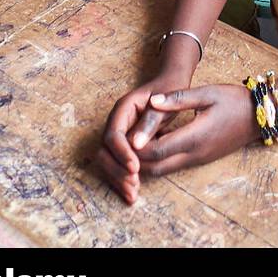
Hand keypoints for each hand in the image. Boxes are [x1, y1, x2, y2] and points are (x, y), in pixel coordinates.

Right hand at [98, 70, 193, 203]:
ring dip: (118, 178)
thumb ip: (150, 121)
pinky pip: (117, 163)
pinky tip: (133, 192)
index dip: (122, 153)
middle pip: (105, 150)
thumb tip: (135, 145)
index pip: (114, 135)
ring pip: (108, 160)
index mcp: (123, 109)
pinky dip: (123, 178)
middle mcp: (117, 122)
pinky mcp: (124, 145)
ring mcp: (118, 134)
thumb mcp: (165, 103)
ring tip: (133, 194)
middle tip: (133, 185)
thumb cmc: (170, 90)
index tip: (135, 168)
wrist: (171, 82)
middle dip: (117, 170)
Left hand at [131, 83, 256, 179]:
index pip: (157, 150)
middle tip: (118, 147)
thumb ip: (178, 99)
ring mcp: (197, 160)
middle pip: (155, 167)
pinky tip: (149, 147)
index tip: (122, 138)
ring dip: (144, 163)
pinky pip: (171, 166)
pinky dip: (156, 161)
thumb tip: (152, 101)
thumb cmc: (233, 100)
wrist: (258, 116)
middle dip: (134, 161)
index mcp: (195, 136)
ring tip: (129, 148)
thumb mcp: (207, 92)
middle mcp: (194, 154)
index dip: (136, 148)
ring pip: (162, 170)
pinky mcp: (199, 160)